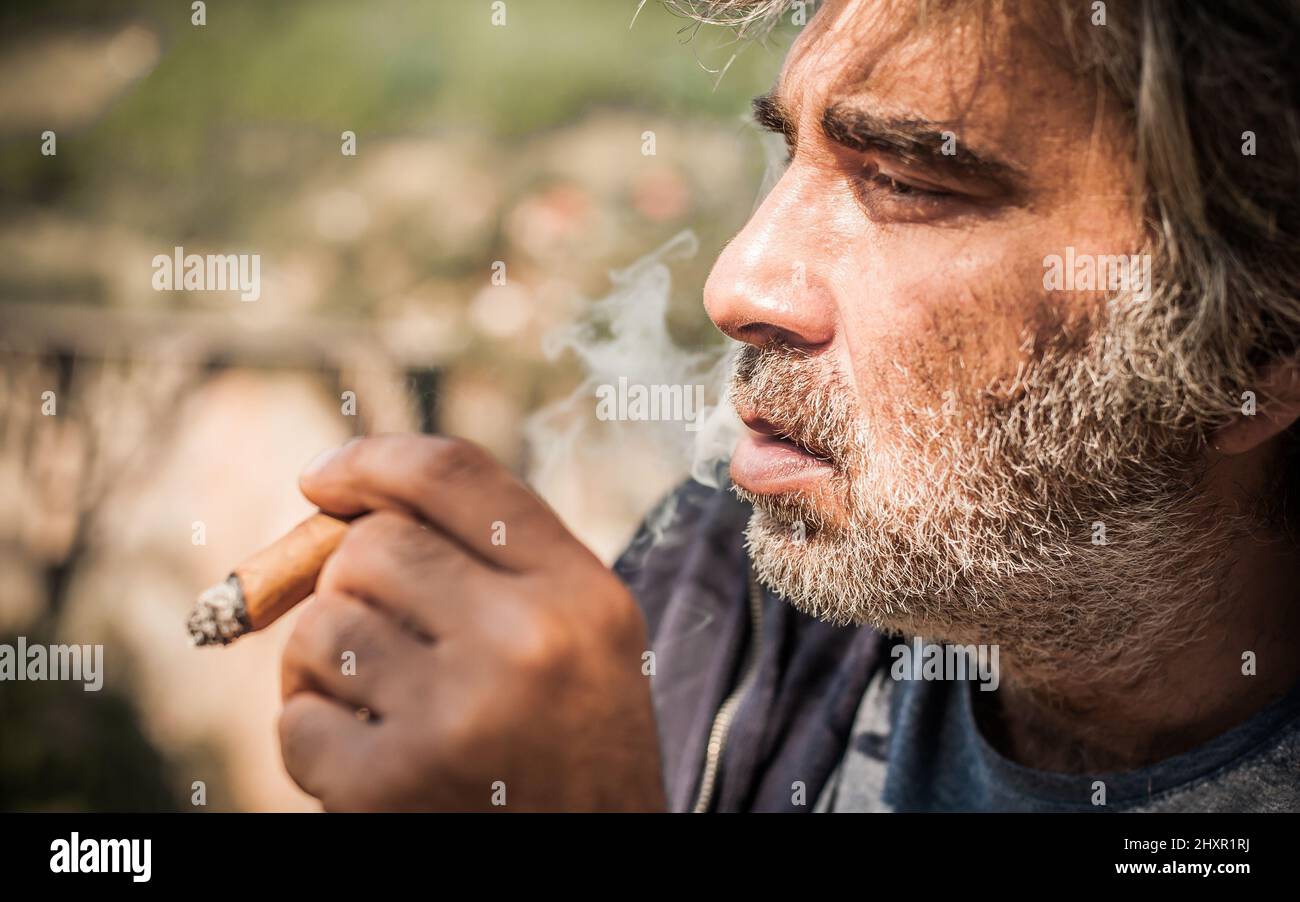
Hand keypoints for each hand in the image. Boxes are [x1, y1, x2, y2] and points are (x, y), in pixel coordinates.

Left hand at [277, 434, 666, 810]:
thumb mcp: (580, 636)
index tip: (325, 476)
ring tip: (382, 703)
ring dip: (328, 662)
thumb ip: (495, 559)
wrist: (589, 867)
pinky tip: (372, 759)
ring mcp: (455, 716)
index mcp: (579, 594)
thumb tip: (343, 496)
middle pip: (371, 547)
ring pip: (321, 628)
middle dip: (353, 583)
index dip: (373, 459)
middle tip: (385, 634)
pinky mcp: (390, 786)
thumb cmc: (573, 744)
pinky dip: (317, 736)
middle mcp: (526, 643)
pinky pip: (297, 719)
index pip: (454, 476)